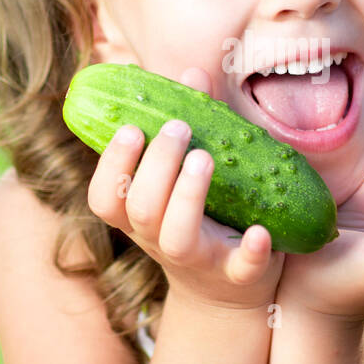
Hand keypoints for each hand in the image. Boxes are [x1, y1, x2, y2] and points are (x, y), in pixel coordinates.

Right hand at [86, 66, 284, 311]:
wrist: (229, 292)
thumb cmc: (201, 219)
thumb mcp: (186, 176)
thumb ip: (191, 123)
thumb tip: (191, 71)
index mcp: (141, 215)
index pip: (104, 198)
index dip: (110, 166)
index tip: (130, 128)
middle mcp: (160, 239)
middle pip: (140, 208)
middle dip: (155, 165)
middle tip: (178, 129)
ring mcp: (200, 260)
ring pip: (176, 237)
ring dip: (187, 195)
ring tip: (204, 158)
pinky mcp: (238, 276)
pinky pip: (241, 269)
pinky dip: (250, 251)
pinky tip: (259, 232)